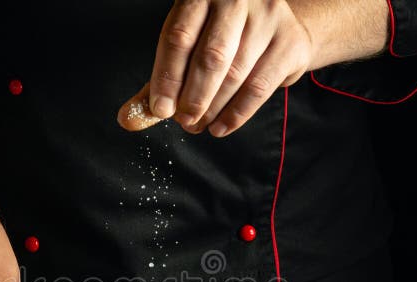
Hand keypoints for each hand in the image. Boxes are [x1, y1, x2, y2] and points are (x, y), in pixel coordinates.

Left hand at [134, 0, 312, 136]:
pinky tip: (220, 127)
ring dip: (213, 109)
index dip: (167, 78)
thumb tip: (127, 120)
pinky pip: (259, 87)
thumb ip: (158, 83)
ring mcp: (267, 18)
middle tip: (184, 122)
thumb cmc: (220, 38)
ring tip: (198, 126)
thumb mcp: (185, 49)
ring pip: (236, 75)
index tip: (159, 110)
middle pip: (211, 57)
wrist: (277, 28)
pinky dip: (236, 114)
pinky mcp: (289, 42)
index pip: (179, 37)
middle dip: (193, 97)